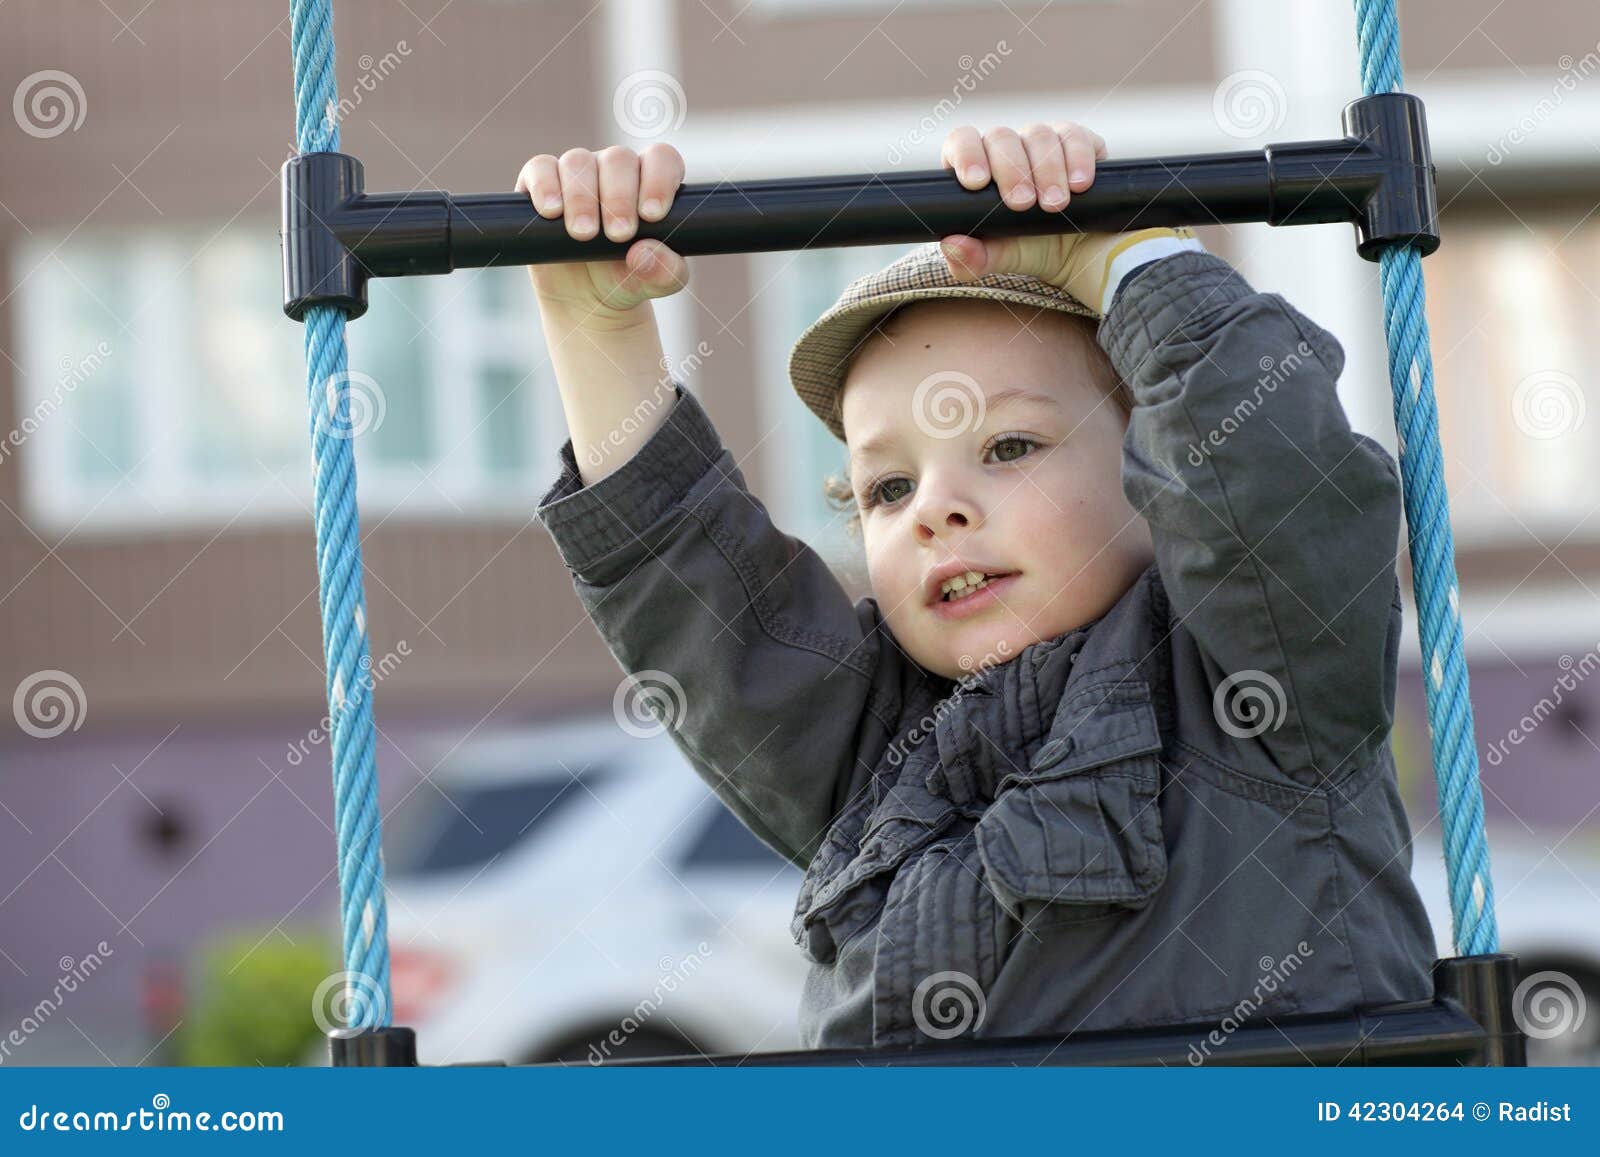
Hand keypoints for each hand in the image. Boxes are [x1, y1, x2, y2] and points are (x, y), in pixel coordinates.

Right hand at [515, 142, 690, 319]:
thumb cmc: (628, 280)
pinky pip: (540, 168)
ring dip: (581, 197)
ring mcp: (577, 174)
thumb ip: (665, 272)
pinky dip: (545, 186)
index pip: (661, 159)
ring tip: (583, 234)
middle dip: (619, 198)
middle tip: (618, 235)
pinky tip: (552, 212)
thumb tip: (646, 253)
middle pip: (618, 159)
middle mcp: (615, 171)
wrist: (586, 301)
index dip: (658, 179)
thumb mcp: (656, 284)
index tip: (651, 215)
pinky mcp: (540, 184)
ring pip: (578, 161)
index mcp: (650, 183)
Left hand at [937, 121, 1106, 295]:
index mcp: (980, 167)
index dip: (966, 154)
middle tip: (1021, 204)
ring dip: (1046, 170)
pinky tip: (1079, 185)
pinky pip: (1075, 137)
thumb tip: (951, 245)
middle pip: (1001, 137)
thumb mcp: (1000, 259)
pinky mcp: (1080, 143)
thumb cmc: (1030, 248)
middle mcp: (1009, 148)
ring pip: (1039, 136)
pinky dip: (1077, 159)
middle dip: (1011, 170)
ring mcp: (1044, 142)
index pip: (962, 141)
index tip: (977, 182)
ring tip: (1055, 205)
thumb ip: (971, 259)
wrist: (1081, 254)